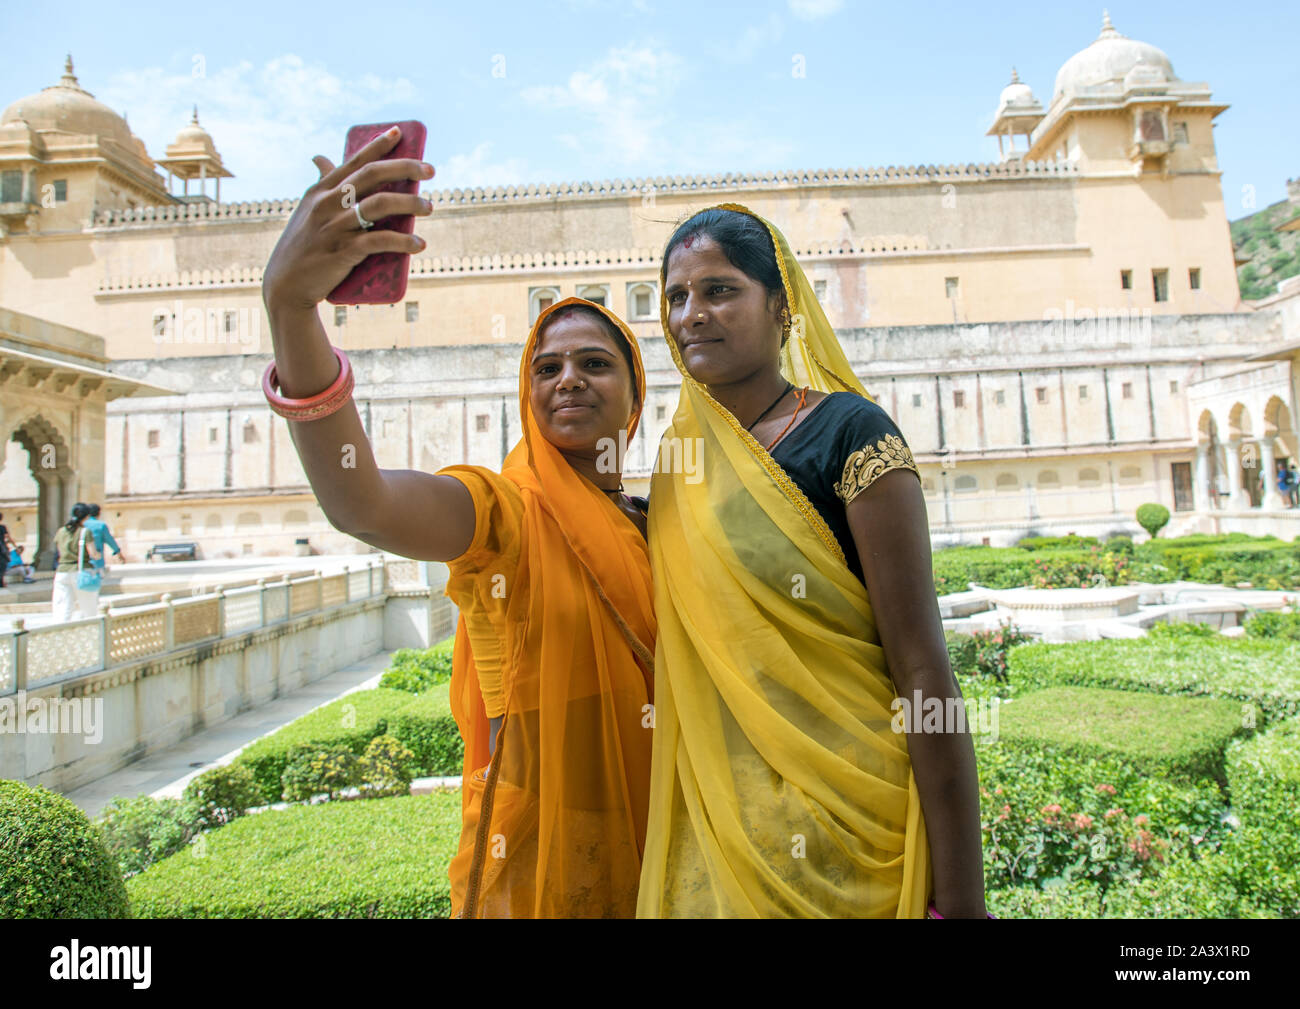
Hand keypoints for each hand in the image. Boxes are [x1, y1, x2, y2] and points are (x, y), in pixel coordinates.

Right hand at [261, 127, 434, 312]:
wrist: (286, 285)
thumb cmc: (302, 246)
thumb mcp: (307, 210)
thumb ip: (321, 185)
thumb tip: (319, 157)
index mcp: (320, 190)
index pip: (355, 161)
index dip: (378, 145)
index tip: (399, 132)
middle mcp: (327, 203)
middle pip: (372, 175)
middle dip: (404, 168)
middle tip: (430, 170)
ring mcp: (334, 227)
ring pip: (379, 205)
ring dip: (409, 204)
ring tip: (429, 207)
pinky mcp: (343, 252)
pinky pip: (379, 241)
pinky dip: (402, 241)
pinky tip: (419, 244)